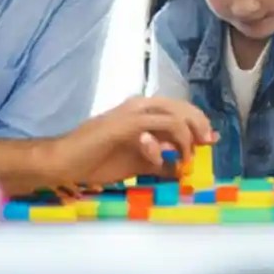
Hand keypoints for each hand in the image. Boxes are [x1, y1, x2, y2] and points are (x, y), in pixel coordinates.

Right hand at [46, 96, 216, 189]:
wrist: (64, 161)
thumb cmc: (97, 160)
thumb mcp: (137, 163)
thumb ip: (160, 162)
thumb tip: (181, 169)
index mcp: (142, 110)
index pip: (179, 109)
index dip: (198, 122)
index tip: (210, 140)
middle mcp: (139, 104)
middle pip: (182, 108)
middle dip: (198, 126)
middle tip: (204, 147)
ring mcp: (132, 112)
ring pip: (174, 115)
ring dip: (185, 139)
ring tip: (182, 160)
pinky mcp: (125, 124)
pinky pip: (157, 129)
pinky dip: (166, 145)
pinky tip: (161, 160)